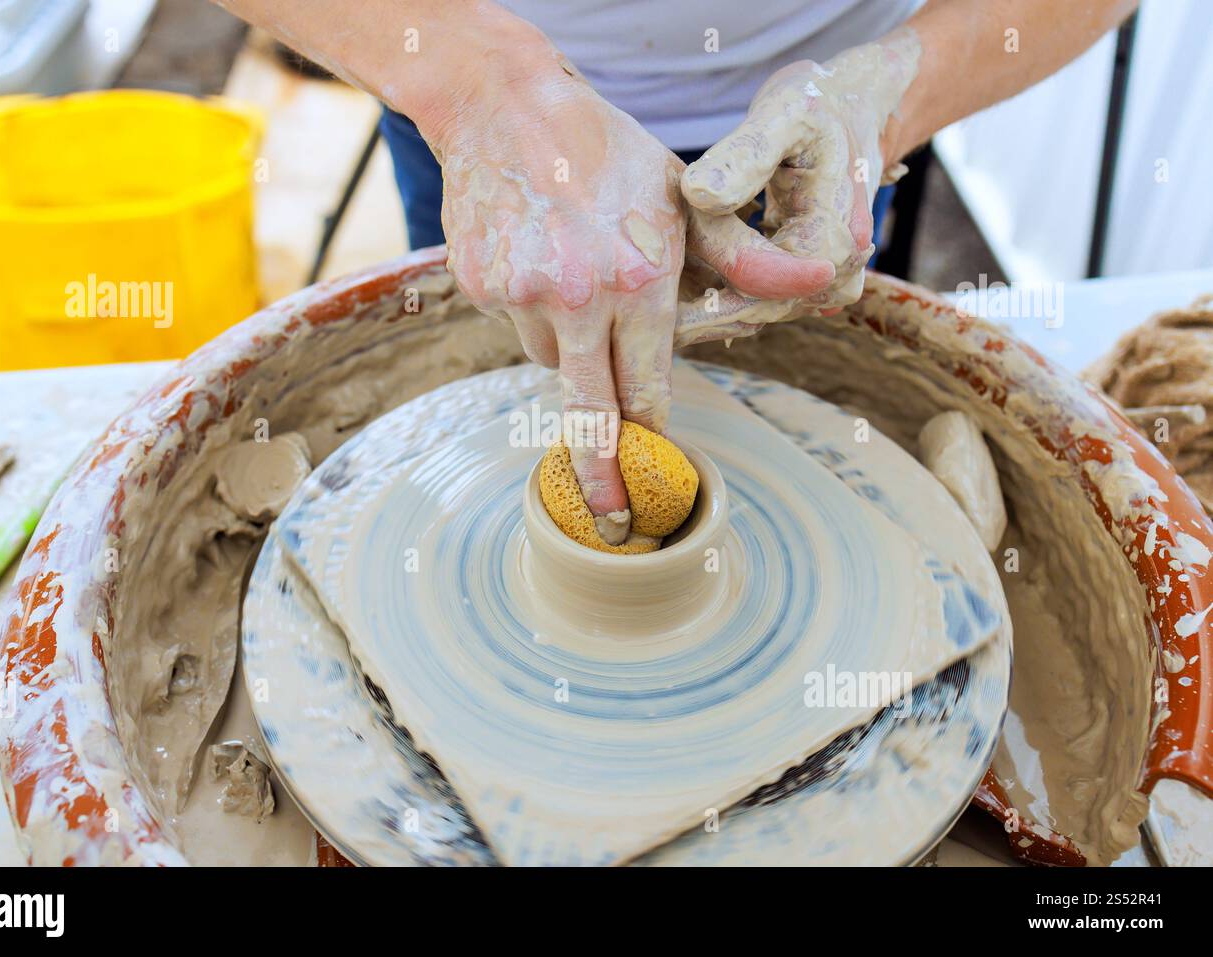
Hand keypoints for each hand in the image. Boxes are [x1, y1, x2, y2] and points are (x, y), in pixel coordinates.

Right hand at [430, 63, 828, 542]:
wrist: (506, 109)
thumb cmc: (609, 154)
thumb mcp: (684, 199)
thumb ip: (743, 256)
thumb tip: (818, 281)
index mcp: (640, 279)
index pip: (648, 384)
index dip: (651, 428)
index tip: (654, 459)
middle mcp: (579, 296)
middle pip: (591, 409)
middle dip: (604, 471)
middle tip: (611, 520)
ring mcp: (523, 294)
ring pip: (551, 363)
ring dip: (568, 351)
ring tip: (574, 287)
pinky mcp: (482, 287)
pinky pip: (514, 328)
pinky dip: (530, 314)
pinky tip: (537, 263)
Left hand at [675, 32, 919, 346]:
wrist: (850, 109)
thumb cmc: (816, 104)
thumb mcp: (783, 114)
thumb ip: (744, 155)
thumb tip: (697, 194)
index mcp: (836, 233)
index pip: (766, 287)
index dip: (707, 301)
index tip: (651, 300)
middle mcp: (838, 269)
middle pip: (761, 309)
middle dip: (702, 316)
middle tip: (637, 321)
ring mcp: (825, 281)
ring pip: (759, 310)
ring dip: (708, 313)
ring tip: (648, 313)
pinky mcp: (806, 280)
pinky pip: (761, 299)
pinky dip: (721, 299)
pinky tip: (674, 293)